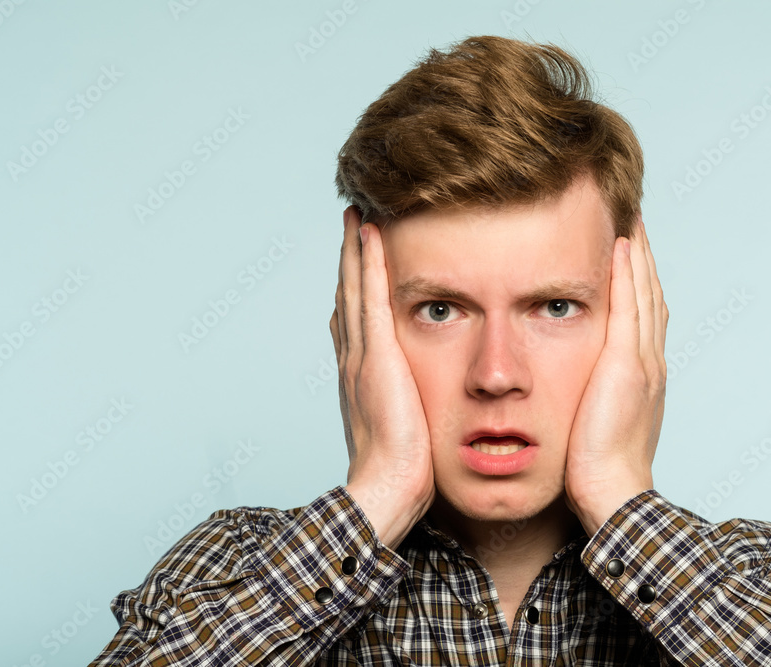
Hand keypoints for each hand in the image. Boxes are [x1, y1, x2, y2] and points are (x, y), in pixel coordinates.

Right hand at [329, 206, 435, 549]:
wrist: (387, 487)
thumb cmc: (405, 467)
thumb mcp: (408, 426)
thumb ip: (411, 403)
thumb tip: (421, 392)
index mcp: (362, 375)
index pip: (356, 319)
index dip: (355, 286)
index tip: (359, 258)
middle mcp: (355, 359)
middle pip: (349, 295)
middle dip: (350, 258)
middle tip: (351, 220)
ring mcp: (361, 355)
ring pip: (354, 287)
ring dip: (353, 249)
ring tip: (355, 214)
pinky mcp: (375, 356)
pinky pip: (370, 297)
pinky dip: (367, 262)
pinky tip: (368, 233)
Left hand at [564, 215, 667, 535]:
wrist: (612, 493)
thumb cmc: (596, 467)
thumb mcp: (593, 420)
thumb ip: (588, 393)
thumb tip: (571, 382)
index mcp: (641, 373)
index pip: (641, 313)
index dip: (637, 279)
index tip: (626, 248)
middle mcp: (648, 361)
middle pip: (649, 294)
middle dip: (642, 256)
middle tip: (633, 219)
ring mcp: (642, 361)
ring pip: (644, 293)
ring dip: (638, 253)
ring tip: (630, 218)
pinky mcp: (627, 366)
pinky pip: (630, 309)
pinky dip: (629, 275)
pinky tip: (621, 246)